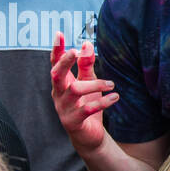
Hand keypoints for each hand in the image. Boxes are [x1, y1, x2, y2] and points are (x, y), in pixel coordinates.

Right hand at [51, 32, 116, 153]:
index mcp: (61, 83)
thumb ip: (86, 65)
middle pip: (56, 75)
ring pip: (75, 90)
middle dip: (65, 62)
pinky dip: (102, 101)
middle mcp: (58, 94)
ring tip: (111, 84)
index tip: (59, 34)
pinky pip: (87, 109)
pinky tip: (115, 97)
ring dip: (95, 84)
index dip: (56, 49)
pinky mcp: (73, 122)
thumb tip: (86, 43)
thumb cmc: (87, 106)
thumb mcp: (88, 83)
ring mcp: (64, 109)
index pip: (55, 63)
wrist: (89, 137)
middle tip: (75, 51)